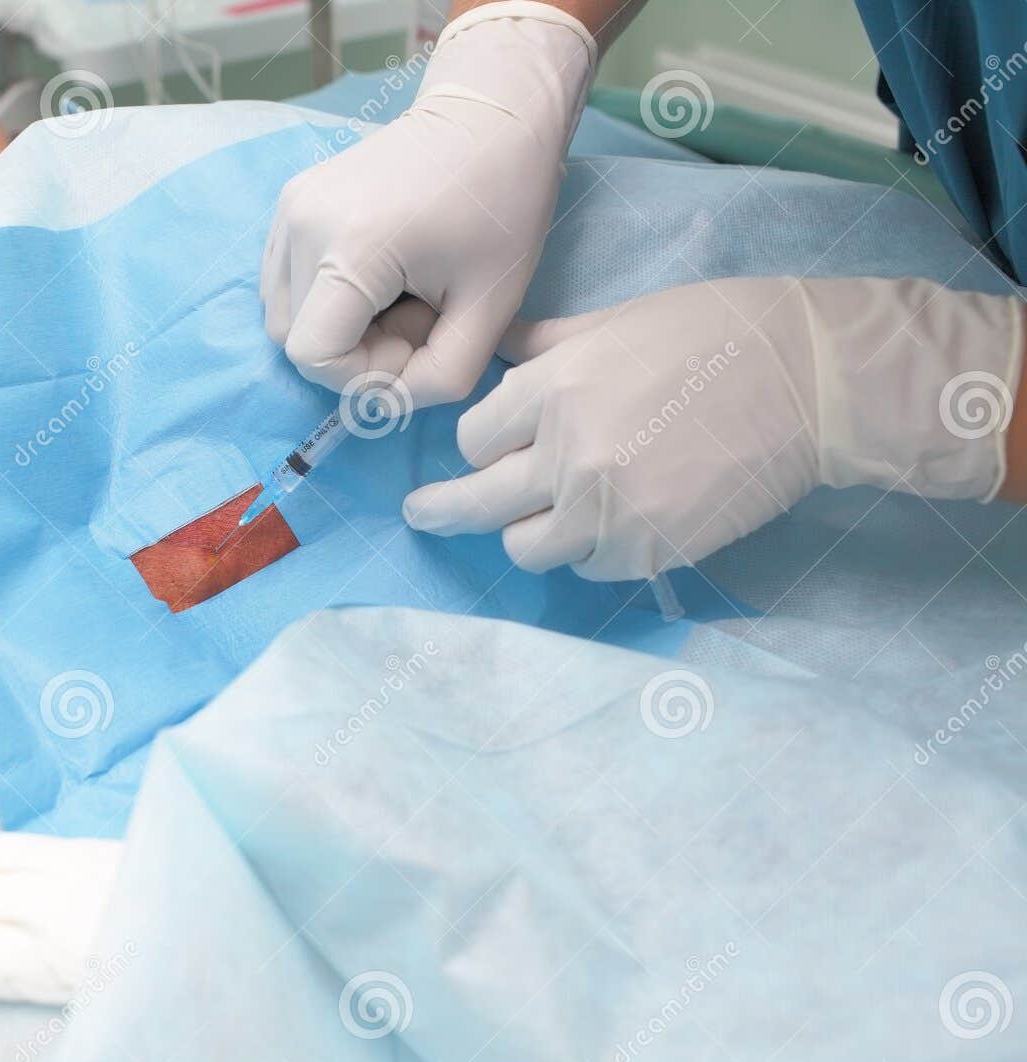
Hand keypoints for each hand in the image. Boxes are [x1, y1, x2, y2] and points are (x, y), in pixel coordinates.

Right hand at [261, 4, 595, 405]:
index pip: (314, 358)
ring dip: (338, 328)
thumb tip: (388, 402)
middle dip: (354, 352)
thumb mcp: (491, 310)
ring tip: (398, 299)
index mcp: (350, 247)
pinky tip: (377, 278)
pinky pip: (285, 283)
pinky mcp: (290, 202)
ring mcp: (289, 209)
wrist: (490, 116)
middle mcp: (302, 224)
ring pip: (283, 315)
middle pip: (294, 340)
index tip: (418, 346)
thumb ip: (441, 378)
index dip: (363, 375)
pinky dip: (324, 300)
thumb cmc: (503, 208)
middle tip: (417, 319)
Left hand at [403, 277, 1023, 579]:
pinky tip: (608, 522)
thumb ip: (547, 345)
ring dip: (526, 532)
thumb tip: (499, 347)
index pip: (472, 437)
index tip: (491, 443)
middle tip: (423, 515)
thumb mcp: (618, 320)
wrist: (812, 381)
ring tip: (537, 519)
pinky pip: (588, 567)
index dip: (482, 440)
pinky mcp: (648, 550)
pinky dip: (588, 550)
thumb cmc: (718, 332)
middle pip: (475, 503)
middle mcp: (567, 455)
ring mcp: (606, 510)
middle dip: (441, 510)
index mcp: (553, 388)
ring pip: (524, 547)